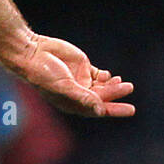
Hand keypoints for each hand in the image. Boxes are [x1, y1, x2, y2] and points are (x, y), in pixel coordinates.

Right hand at [12, 32, 134, 118]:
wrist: (33, 53)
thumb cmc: (43, 74)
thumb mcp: (64, 87)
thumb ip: (83, 97)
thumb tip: (100, 109)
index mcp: (73, 103)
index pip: (98, 109)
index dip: (114, 110)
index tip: (130, 109)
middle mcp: (78, 94)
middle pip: (103, 97)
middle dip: (117, 95)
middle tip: (129, 88)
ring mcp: (81, 80)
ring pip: (102, 86)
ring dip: (114, 85)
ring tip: (126, 83)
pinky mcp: (82, 67)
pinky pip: (98, 75)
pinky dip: (106, 76)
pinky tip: (111, 76)